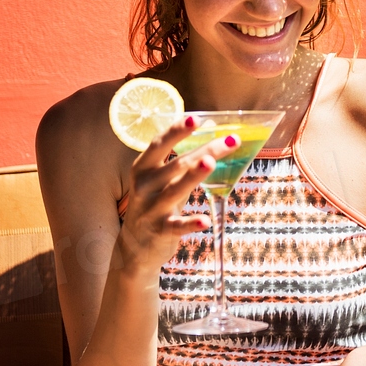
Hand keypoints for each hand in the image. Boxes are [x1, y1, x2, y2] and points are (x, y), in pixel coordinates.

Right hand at [118, 118, 238, 274]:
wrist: (134, 246)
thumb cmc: (155, 203)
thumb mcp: (162, 179)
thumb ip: (182, 158)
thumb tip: (212, 127)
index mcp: (143, 167)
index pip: (159, 144)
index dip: (176, 131)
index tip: (196, 119)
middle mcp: (144, 185)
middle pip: (177, 164)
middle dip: (205, 150)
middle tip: (231, 140)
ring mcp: (151, 209)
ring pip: (175, 190)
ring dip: (193, 176)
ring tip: (211, 163)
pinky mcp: (160, 231)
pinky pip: (177, 226)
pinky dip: (191, 223)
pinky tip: (206, 220)